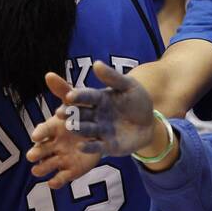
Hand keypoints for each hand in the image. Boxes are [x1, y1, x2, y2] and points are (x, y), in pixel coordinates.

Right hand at [26, 61, 155, 188]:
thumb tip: (96, 63)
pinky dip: (88, 147)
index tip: (70, 96)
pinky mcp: (106, 146)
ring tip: (71, 127)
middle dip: (71, 113)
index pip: (86, 96)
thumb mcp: (128, 86)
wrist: (150, 123)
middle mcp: (95, 114)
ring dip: (78, 128)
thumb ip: (112, 77)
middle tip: (61, 113)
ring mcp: (99, 130)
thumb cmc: (137, 101)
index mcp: (98, 98)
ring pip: (86, 129)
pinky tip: (81, 146)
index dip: (79, 96)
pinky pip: (96, 147)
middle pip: (81, 113)